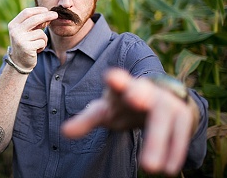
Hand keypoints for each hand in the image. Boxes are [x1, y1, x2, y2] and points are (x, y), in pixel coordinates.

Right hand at [7, 7, 57, 69]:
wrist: (19, 62)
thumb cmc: (25, 43)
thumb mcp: (26, 31)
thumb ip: (34, 23)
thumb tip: (48, 14)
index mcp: (13, 25)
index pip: (26, 12)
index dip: (38, 10)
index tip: (47, 10)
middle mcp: (15, 31)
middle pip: (34, 19)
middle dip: (47, 16)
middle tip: (56, 15)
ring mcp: (20, 39)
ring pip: (40, 33)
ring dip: (44, 38)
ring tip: (38, 43)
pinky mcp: (27, 48)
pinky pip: (42, 42)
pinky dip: (43, 45)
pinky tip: (37, 49)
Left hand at [62, 69, 198, 175]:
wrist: (157, 99)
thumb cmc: (122, 106)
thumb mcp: (103, 112)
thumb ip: (85, 121)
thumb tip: (64, 131)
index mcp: (121, 88)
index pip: (118, 82)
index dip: (116, 80)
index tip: (112, 77)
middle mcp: (145, 90)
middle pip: (142, 93)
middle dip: (139, 96)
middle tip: (135, 100)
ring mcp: (165, 101)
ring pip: (162, 118)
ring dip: (157, 141)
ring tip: (149, 167)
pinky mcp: (181, 115)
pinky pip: (180, 133)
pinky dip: (175, 151)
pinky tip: (168, 170)